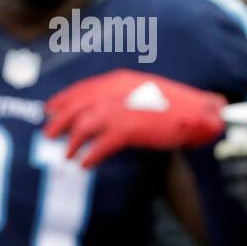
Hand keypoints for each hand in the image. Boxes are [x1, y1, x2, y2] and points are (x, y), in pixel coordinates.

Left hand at [44, 70, 226, 168]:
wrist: (199, 114)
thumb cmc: (174, 105)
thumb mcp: (142, 91)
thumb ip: (119, 96)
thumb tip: (99, 109)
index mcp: (117, 81)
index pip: (82, 90)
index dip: (63, 100)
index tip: (49, 108)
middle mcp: (113, 93)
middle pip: (76, 107)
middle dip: (59, 121)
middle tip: (47, 134)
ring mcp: (119, 110)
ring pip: (83, 127)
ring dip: (72, 142)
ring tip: (66, 155)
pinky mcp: (127, 129)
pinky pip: (99, 146)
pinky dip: (90, 156)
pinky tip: (85, 164)